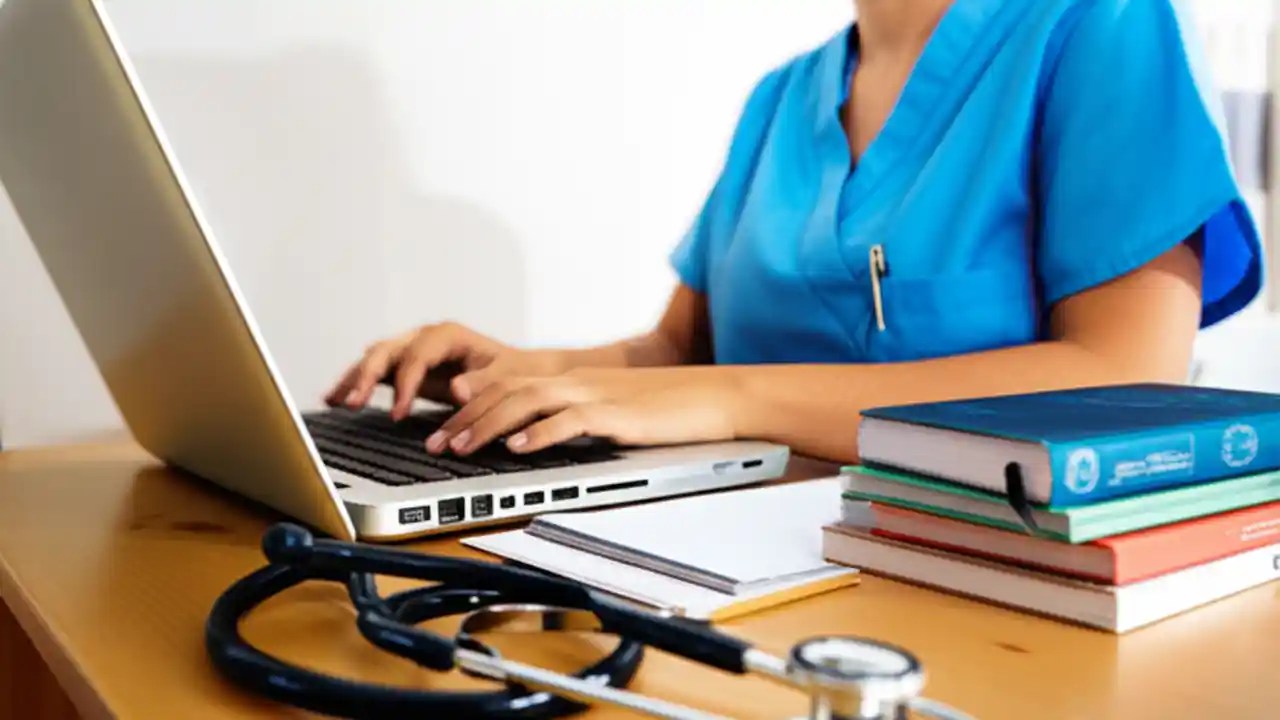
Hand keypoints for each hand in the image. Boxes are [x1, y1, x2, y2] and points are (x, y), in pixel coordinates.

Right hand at [324, 322, 566, 419]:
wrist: (516, 373)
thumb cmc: (512, 374)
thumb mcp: (504, 378)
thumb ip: (482, 383)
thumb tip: (456, 389)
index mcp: (448, 335)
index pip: (417, 355)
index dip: (404, 383)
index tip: (398, 413)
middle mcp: (425, 338)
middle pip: (387, 350)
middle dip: (367, 376)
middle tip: (353, 403)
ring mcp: (412, 350)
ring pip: (375, 358)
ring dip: (354, 378)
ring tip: (333, 400)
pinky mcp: (406, 367)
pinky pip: (376, 372)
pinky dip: (356, 384)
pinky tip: (336, 398)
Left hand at [427, 368, 743, 454]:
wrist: (718, 396)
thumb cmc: (669, 410)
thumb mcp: (612, 411)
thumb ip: (574, 419)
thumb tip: (535, 440)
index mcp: (573, 381)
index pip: (507, 387)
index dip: (468, 408)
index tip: (440, 431)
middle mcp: (577, 382)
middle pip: (505, 392)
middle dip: (463, 420)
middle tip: (434, 445)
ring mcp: (596, 396)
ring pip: (526, 401)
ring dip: (487, 425)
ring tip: (460, 448)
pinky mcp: (618, 414)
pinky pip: (570, 420)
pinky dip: (540, 432)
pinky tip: (517, 447)